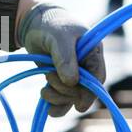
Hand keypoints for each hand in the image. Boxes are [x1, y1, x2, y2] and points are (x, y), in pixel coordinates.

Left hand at [16, 1, 106, 116]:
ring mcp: (74, 74)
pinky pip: (63, 100)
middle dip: (66, 91)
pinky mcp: (61, 81)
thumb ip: (65, 57)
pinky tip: (48, 107)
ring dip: (57, 98)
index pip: (98, 77)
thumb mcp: (59, 37)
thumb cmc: (51, 25)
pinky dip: (56, 106)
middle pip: (84, 91)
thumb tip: (72, 82)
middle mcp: (86, 66)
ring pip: (72, 97)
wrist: (33, 25)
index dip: (90, 93)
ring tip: (44, 89)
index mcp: (93, 52)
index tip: (79, 105)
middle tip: (48, 76)